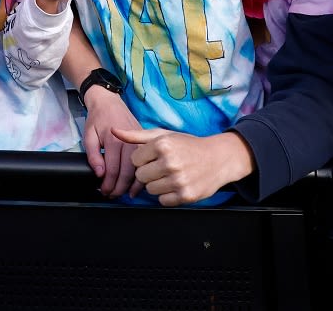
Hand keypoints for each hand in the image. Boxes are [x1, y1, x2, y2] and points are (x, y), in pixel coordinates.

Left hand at [80, 85, 144, 197]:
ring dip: (131, 185)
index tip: (104, 191)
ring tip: (124, 194)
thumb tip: (99, 173)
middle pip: (127, 172)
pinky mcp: (144, 141)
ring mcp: (139, 141)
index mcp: (114, 141)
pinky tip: (137, 185)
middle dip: (119, 188)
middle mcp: (129, 142)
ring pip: (139, 169)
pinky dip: (141, 175)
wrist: (108, 100)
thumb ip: (93, 155)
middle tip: (112, 196)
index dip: (108, 184)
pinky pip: (146, 162)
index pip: (113, 169)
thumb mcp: (89, 135)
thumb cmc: (97, 118)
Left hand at [111, 127, 254, 205]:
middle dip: (148, 172)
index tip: (155, 157)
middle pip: (140, 176)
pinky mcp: (186, 196)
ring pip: (150, 190)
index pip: (134, 160)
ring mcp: (178, 180)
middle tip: (163, 167)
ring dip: (158, 184)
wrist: (219, 158)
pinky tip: (177, 184)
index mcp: (163, 144)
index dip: (143, 159)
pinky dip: (168, 195)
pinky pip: (163, 201)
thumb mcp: (164, 135)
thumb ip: (136, 135)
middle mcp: (170, 162)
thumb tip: (113, 131)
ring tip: (171, 175)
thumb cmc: (189, 145)